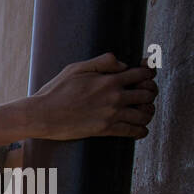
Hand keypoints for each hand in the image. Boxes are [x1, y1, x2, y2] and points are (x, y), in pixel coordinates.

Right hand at [0, 53, 156, 150]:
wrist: (42, 115)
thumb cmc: (55, 91)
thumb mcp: (76, 68)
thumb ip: (102, 62)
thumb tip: (122, 64)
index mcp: (109, 80)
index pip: (142, 74)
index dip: (149, 73)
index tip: (146, 77)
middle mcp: (114, 97)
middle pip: (148, 93)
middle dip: (151, 93)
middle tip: (146, 95)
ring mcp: (111, 114)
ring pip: (144, 113)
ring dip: (148, 112)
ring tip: (144, 112)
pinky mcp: (105, 129)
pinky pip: (132, 131)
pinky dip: (141, 131)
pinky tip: (141, 130)